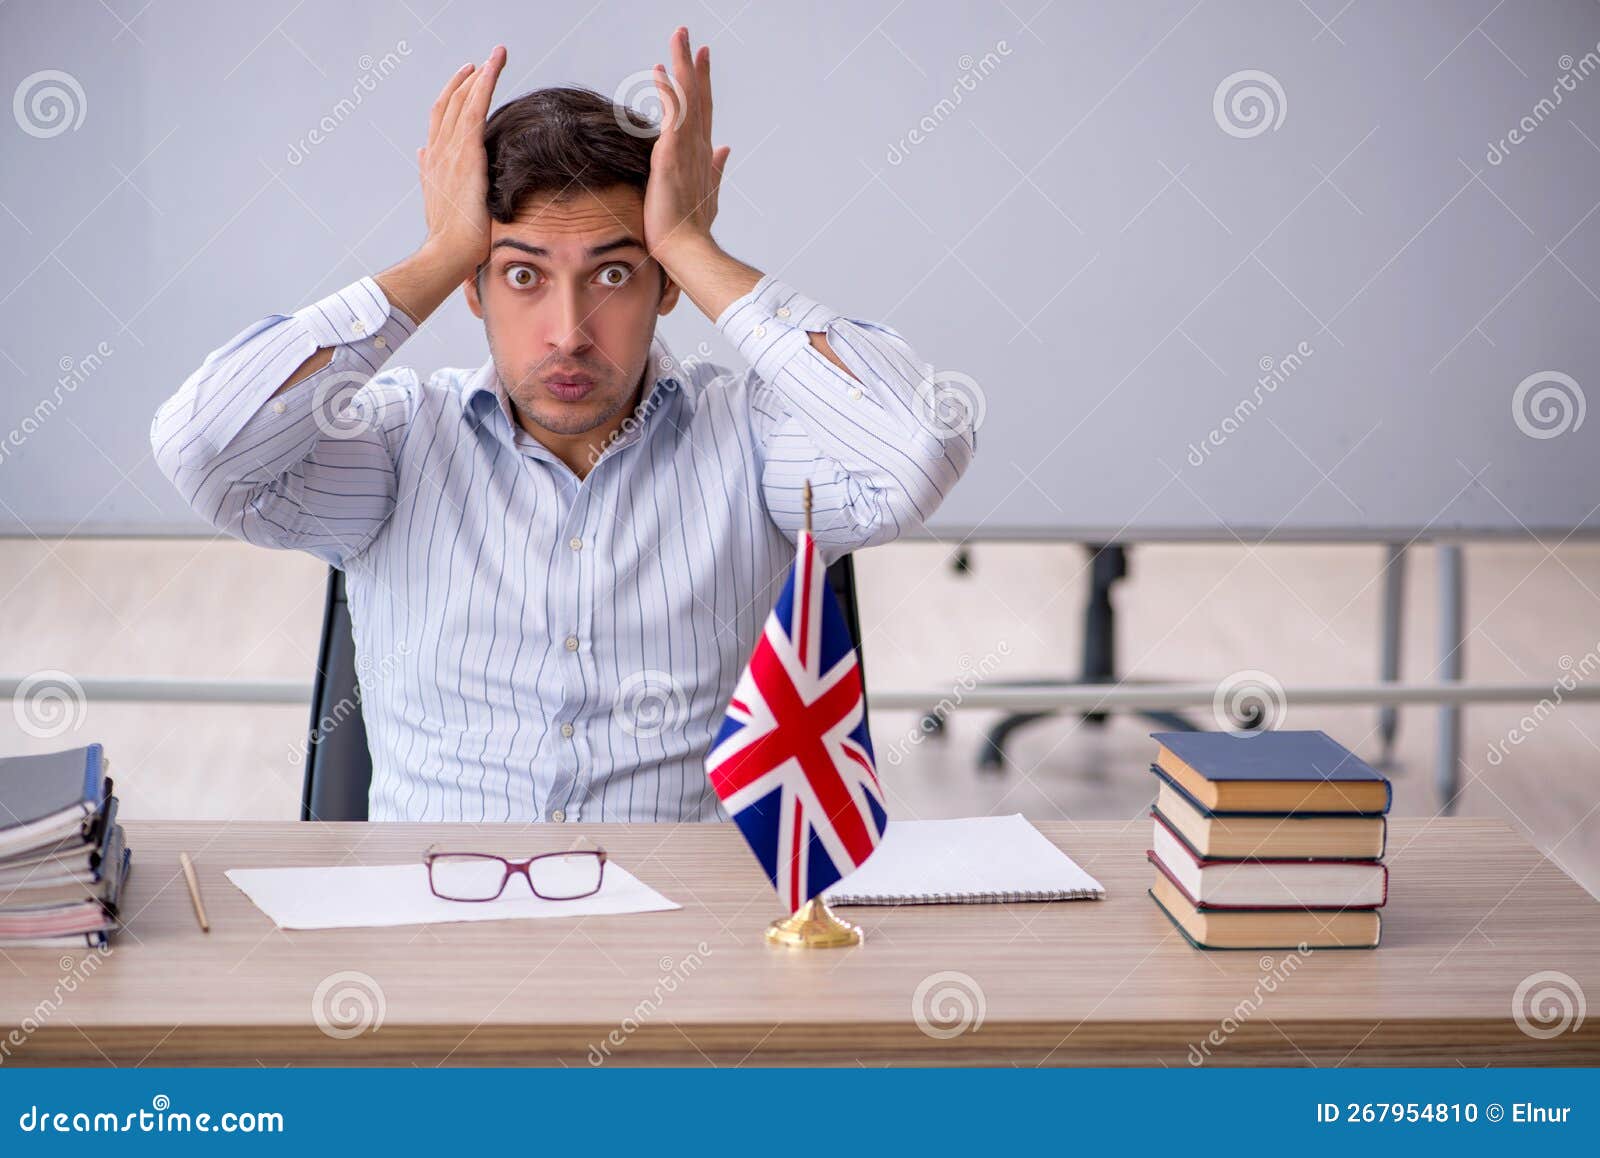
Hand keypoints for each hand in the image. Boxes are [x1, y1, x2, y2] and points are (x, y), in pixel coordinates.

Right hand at [416, 46, 505, 279]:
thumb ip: (431, 172)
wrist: (448, 253)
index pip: (441, 120)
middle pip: (448, 104)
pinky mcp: (466, 155)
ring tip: (495, 56)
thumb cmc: (451, 239)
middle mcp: (438, 152)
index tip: (465, 81)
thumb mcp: (440, 201)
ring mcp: (450, 152)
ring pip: (462, 101)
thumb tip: (423, 152)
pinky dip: (483, 84)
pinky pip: (473, 109)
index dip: (451, 97)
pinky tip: (492, 67)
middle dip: (465, 80)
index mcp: (433, 162)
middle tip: (482, 62)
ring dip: (479, 75)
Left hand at [643, 28, 730, 260]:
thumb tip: (726, 149)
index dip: (702, 83)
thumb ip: (716, 168)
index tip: (700, 58)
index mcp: (703, 155)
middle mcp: (698, 147)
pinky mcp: (672, 155)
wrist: (687, 249)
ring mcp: (687, 150)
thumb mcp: (708, 193)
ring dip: (683, 66)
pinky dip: (669, 92)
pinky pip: (672, 116)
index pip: (703, 111)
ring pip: (688, 99)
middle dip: (694, 65)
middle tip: (690, 37)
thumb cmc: (692, 230)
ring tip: (679, 38)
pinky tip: (662, 71)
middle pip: (698, 97)